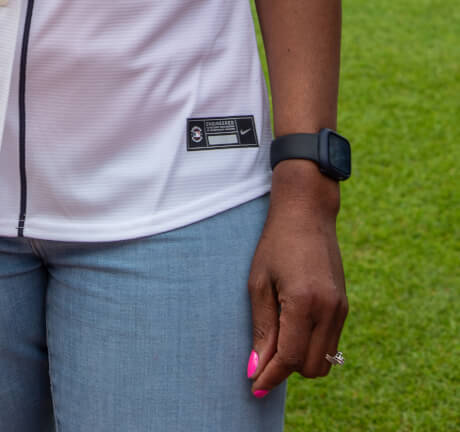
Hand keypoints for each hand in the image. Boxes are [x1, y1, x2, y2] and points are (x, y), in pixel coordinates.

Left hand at [247, 165, 347, 396]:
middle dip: (285, 370)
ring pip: (324, 361)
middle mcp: (328, 310)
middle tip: (261, 361)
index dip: (270, 375)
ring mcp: (340, 309)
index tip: (254, 386)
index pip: (289, 358)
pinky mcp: (344, 307)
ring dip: (300, 361)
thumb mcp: (259, 283)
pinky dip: (311, 347)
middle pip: (309, 367)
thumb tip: (256, 368)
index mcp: (304, 302)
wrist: (308, 211)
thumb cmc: (276, 243)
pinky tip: (292, 331)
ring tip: (276, 342)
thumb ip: (261, 328)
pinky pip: (330, 344)